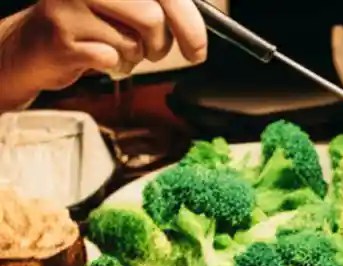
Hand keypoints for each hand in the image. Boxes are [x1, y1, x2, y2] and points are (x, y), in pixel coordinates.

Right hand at [0, 0, 206, 107]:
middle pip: (151, 17)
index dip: (188, 22)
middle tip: (156, 53)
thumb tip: (197, 23)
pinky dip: (115, 67)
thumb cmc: (86, 24)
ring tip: (116, 50)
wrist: (30, 45)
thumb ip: (157, 6)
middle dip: (161, 44)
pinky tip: (97, 58)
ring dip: (134, 56)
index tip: (198, 48)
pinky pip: (113, 60)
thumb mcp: (123, 6)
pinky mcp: (62, 38)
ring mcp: (69, 6)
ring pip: (133, 42)